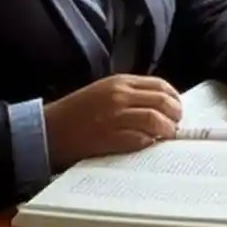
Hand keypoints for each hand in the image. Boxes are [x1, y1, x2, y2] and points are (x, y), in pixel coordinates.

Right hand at [43, 74, 181, 170]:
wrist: (50, 129)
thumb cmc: (77, 112)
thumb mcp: (104, 91)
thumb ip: (130, 93)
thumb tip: (160, 104)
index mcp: (120, 82)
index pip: (160, 85)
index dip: (174, 97)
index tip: (177, 108)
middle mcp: (120, 96)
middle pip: (162, 101)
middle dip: (176, 114)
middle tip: (176, 124)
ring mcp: (115, 116)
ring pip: (156, 120)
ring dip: (167, 130)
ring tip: (166, 136)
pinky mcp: (110, 137)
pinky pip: (140, 139)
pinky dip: (149, 142)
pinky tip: (148, 144)